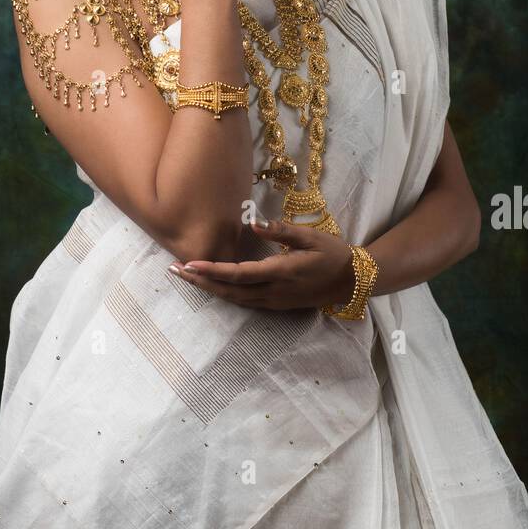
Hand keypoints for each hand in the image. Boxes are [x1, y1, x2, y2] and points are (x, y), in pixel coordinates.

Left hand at [168, 218, 356, 310]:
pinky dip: (225, 294)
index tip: (189, 265)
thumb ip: (282, 230)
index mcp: (281, 273)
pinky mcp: (277, 305)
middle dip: (200, 283)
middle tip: (174, 272)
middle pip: (229, 291)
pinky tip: (212, 286)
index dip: (212, 271)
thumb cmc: (333, 253)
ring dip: (209, 289)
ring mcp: (275, 302)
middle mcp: (274, 292)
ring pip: (235, 299)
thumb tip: (254, 223)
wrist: (353, 280)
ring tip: (187, 278)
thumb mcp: (311, 236)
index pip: (238, 274)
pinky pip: (245, 302)